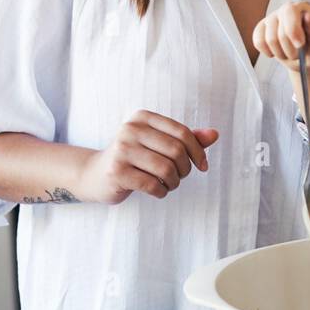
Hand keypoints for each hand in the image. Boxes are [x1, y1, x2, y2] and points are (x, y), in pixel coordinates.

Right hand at [78, 110, 218, 203]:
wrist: (95, 175)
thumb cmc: (134, 159)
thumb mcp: (158, 144)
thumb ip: (186, 139)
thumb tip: (215, 134)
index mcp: (143, 118)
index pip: (182, 132)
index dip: (198, 152)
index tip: (202, 166)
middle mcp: (130, 129)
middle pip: (176, 151)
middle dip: (185, 169)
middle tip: (180, 177)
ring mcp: (122, 150)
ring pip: (166, 169)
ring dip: (174, 182)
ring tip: (169, 184)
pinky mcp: (117, 172)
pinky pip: (153, 185)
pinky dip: (161, 191)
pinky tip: (157, 191)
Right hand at [252, 0, 309, 71]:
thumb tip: (308, 16)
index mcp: (302, 7)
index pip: (290, 12)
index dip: (292, 30)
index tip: (300, 45)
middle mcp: (285, 9)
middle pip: (278, 32)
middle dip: (289, 49)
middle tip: (298, 54)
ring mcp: (272, 18)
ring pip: (268, 40)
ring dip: (281, 54)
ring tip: (290, 54)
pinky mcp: (262, 29)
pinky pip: (258, 42)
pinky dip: (268, 52)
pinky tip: (278, 52)